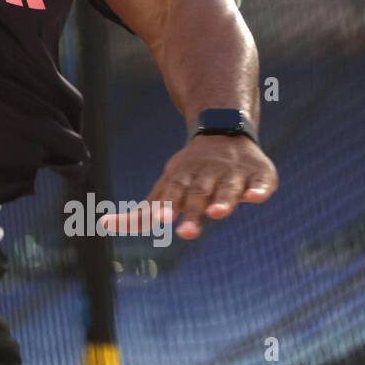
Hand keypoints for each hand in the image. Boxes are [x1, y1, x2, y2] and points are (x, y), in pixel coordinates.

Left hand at [99, 134, 276, 240]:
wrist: (224, 133)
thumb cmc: (190, 172)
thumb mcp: (165, 186)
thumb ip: (142, 211)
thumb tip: (104, 224)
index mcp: (182, 180)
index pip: (171, 194)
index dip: (166, 206)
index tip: (159, 221)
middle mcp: (206, 176)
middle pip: (198, 194)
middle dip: (192, 211)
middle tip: (186, 232)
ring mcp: (232, 175)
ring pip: (227, 189)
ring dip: (223, 201)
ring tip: (218, 213)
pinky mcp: (258, 174)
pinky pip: (261, 182)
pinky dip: (259, 190)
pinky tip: (257, 198)